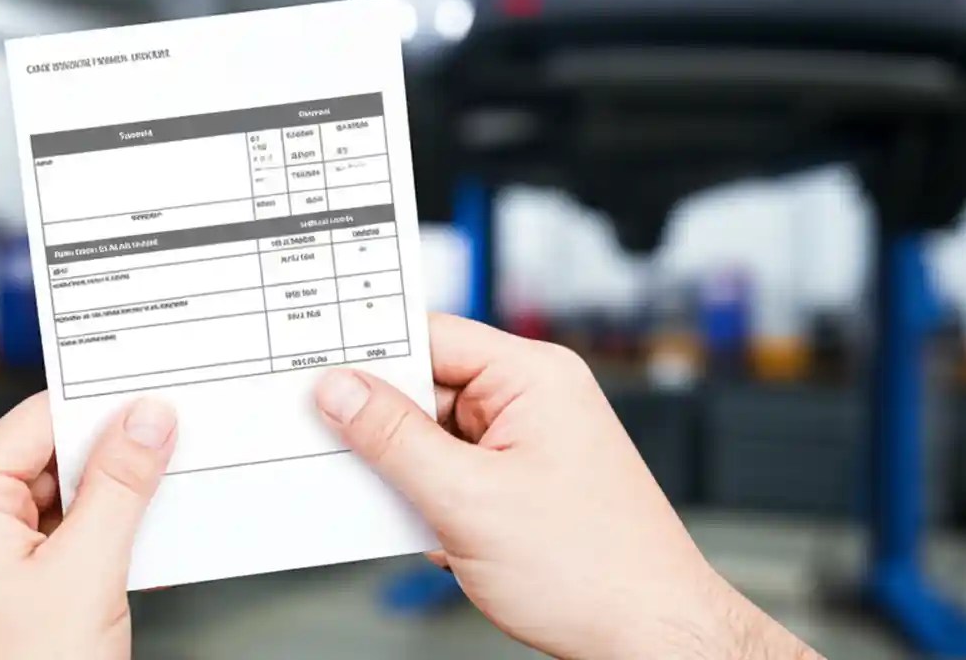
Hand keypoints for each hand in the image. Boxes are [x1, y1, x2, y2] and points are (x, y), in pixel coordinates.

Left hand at [0, 393, 176, 659]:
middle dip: (112, 460)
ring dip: (108, 505)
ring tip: (159, 507)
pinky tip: (136, 546)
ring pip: (52, 506)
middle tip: (174, 450)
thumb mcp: (88, 571)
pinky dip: (94, 541)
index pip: (34, 423)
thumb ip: (122, 485)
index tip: (157, 401)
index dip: (100, 409)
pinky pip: (49, 545)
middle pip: (44, 463)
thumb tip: (146, 420)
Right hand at [315, 314, 821, 659]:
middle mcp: (536, 399)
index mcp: (534, 377)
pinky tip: (437, 535)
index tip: (314, 377)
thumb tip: (340, 391)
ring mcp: (532, 443)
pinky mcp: (525, 483)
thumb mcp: (468, 500)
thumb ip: (394, 439)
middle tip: (336, 453)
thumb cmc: (595, 569)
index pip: (432, 336)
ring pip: (437, 436)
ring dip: (410, 474)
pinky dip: (433, 500)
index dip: (370, 356)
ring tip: (414, 514)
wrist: (651, 636)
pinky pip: (457, 472)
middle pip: (429, 387)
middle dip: (385, 427)